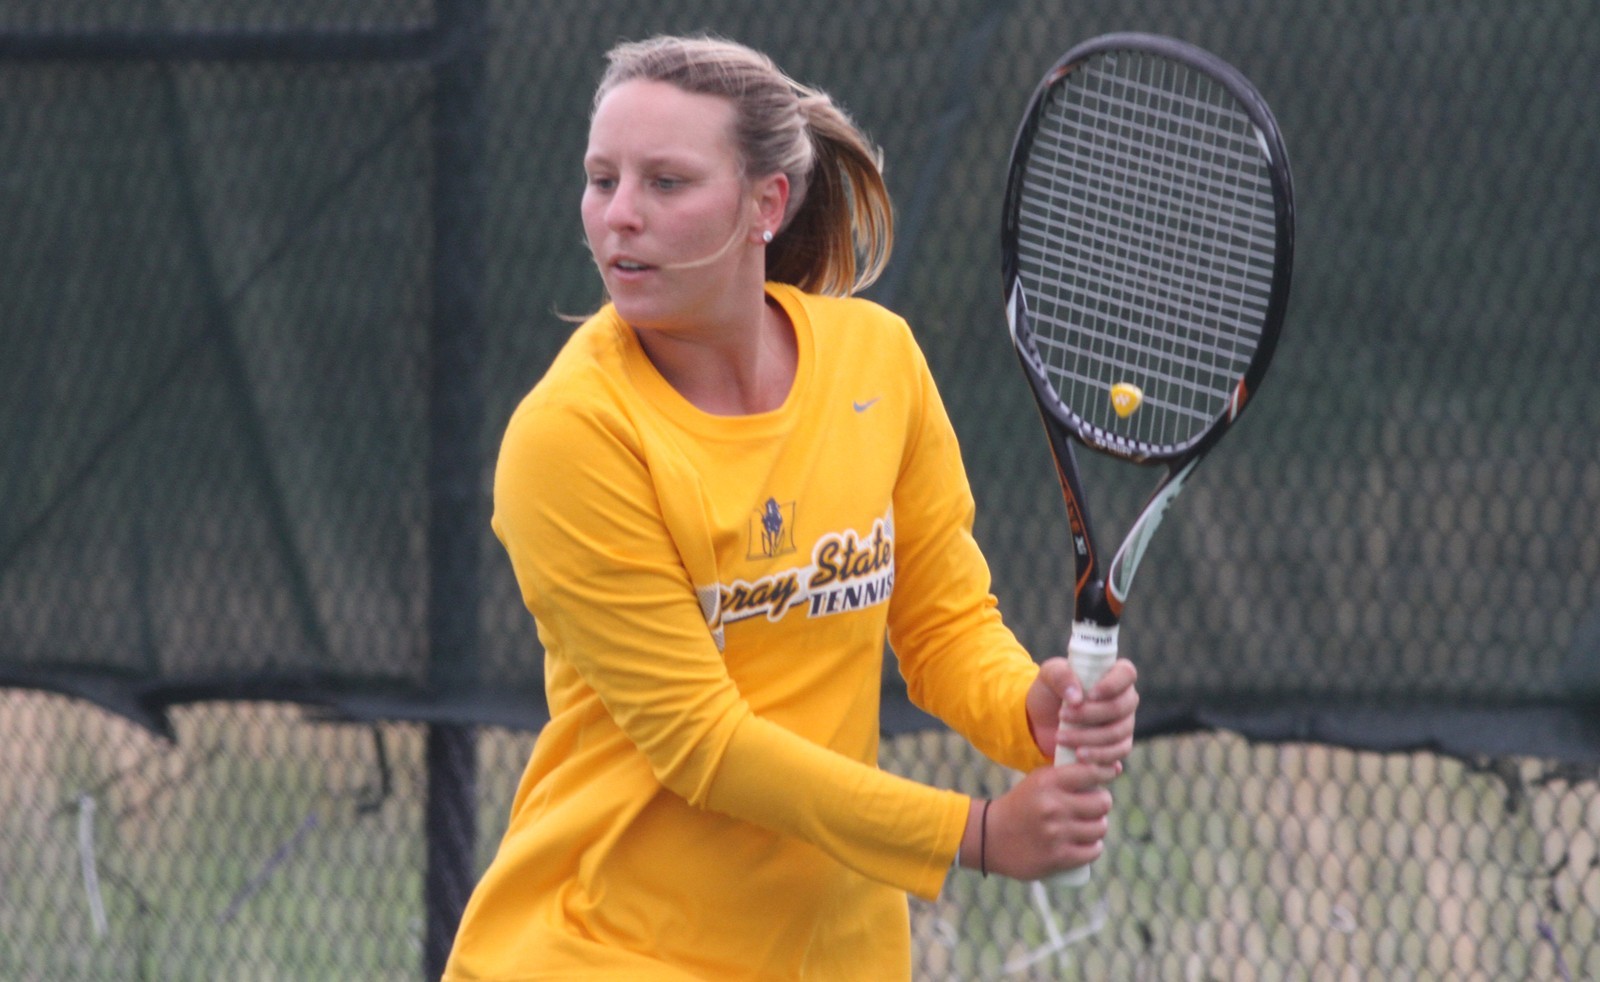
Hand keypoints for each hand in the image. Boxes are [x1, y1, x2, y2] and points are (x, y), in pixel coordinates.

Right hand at [957, 763, 1117, 879]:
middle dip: (1101, 805)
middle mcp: (1052, 806)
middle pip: (1102, 803)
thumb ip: (1067, 774)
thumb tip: (1110, 769)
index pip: (1091, 773)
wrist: (990, 836)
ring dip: (1097, 828)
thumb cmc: (1022, 804)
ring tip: (1088, 826)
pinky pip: (1093, 851)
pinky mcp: (1057, 857)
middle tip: (1093, 807)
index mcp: (1048, 782)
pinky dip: (1093, 848)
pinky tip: (1087, 845)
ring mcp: (1056, 833)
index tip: (1107, 778)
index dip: (1105, 774)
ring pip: (1100, 828)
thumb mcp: (1038, 781)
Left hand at [1025, 656, 1138, 767]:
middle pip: (1120, 707)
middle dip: (1090, 714)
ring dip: (1088, 737)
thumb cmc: (1049, 692)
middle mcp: (1124, 698)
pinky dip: (1098, 755)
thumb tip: (1076, 697)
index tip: (1088, 695)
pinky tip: (1078, 755)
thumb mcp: (1048, 676)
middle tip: (1062, 715)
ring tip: (1060, 738)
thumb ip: (1060, 676)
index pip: (1126, 673)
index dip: (1112, 685)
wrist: (1040, 723)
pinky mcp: (1119, 745)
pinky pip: (1118, 752)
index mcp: (1112, 674)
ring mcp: (1124, 723)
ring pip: (1117, 732)